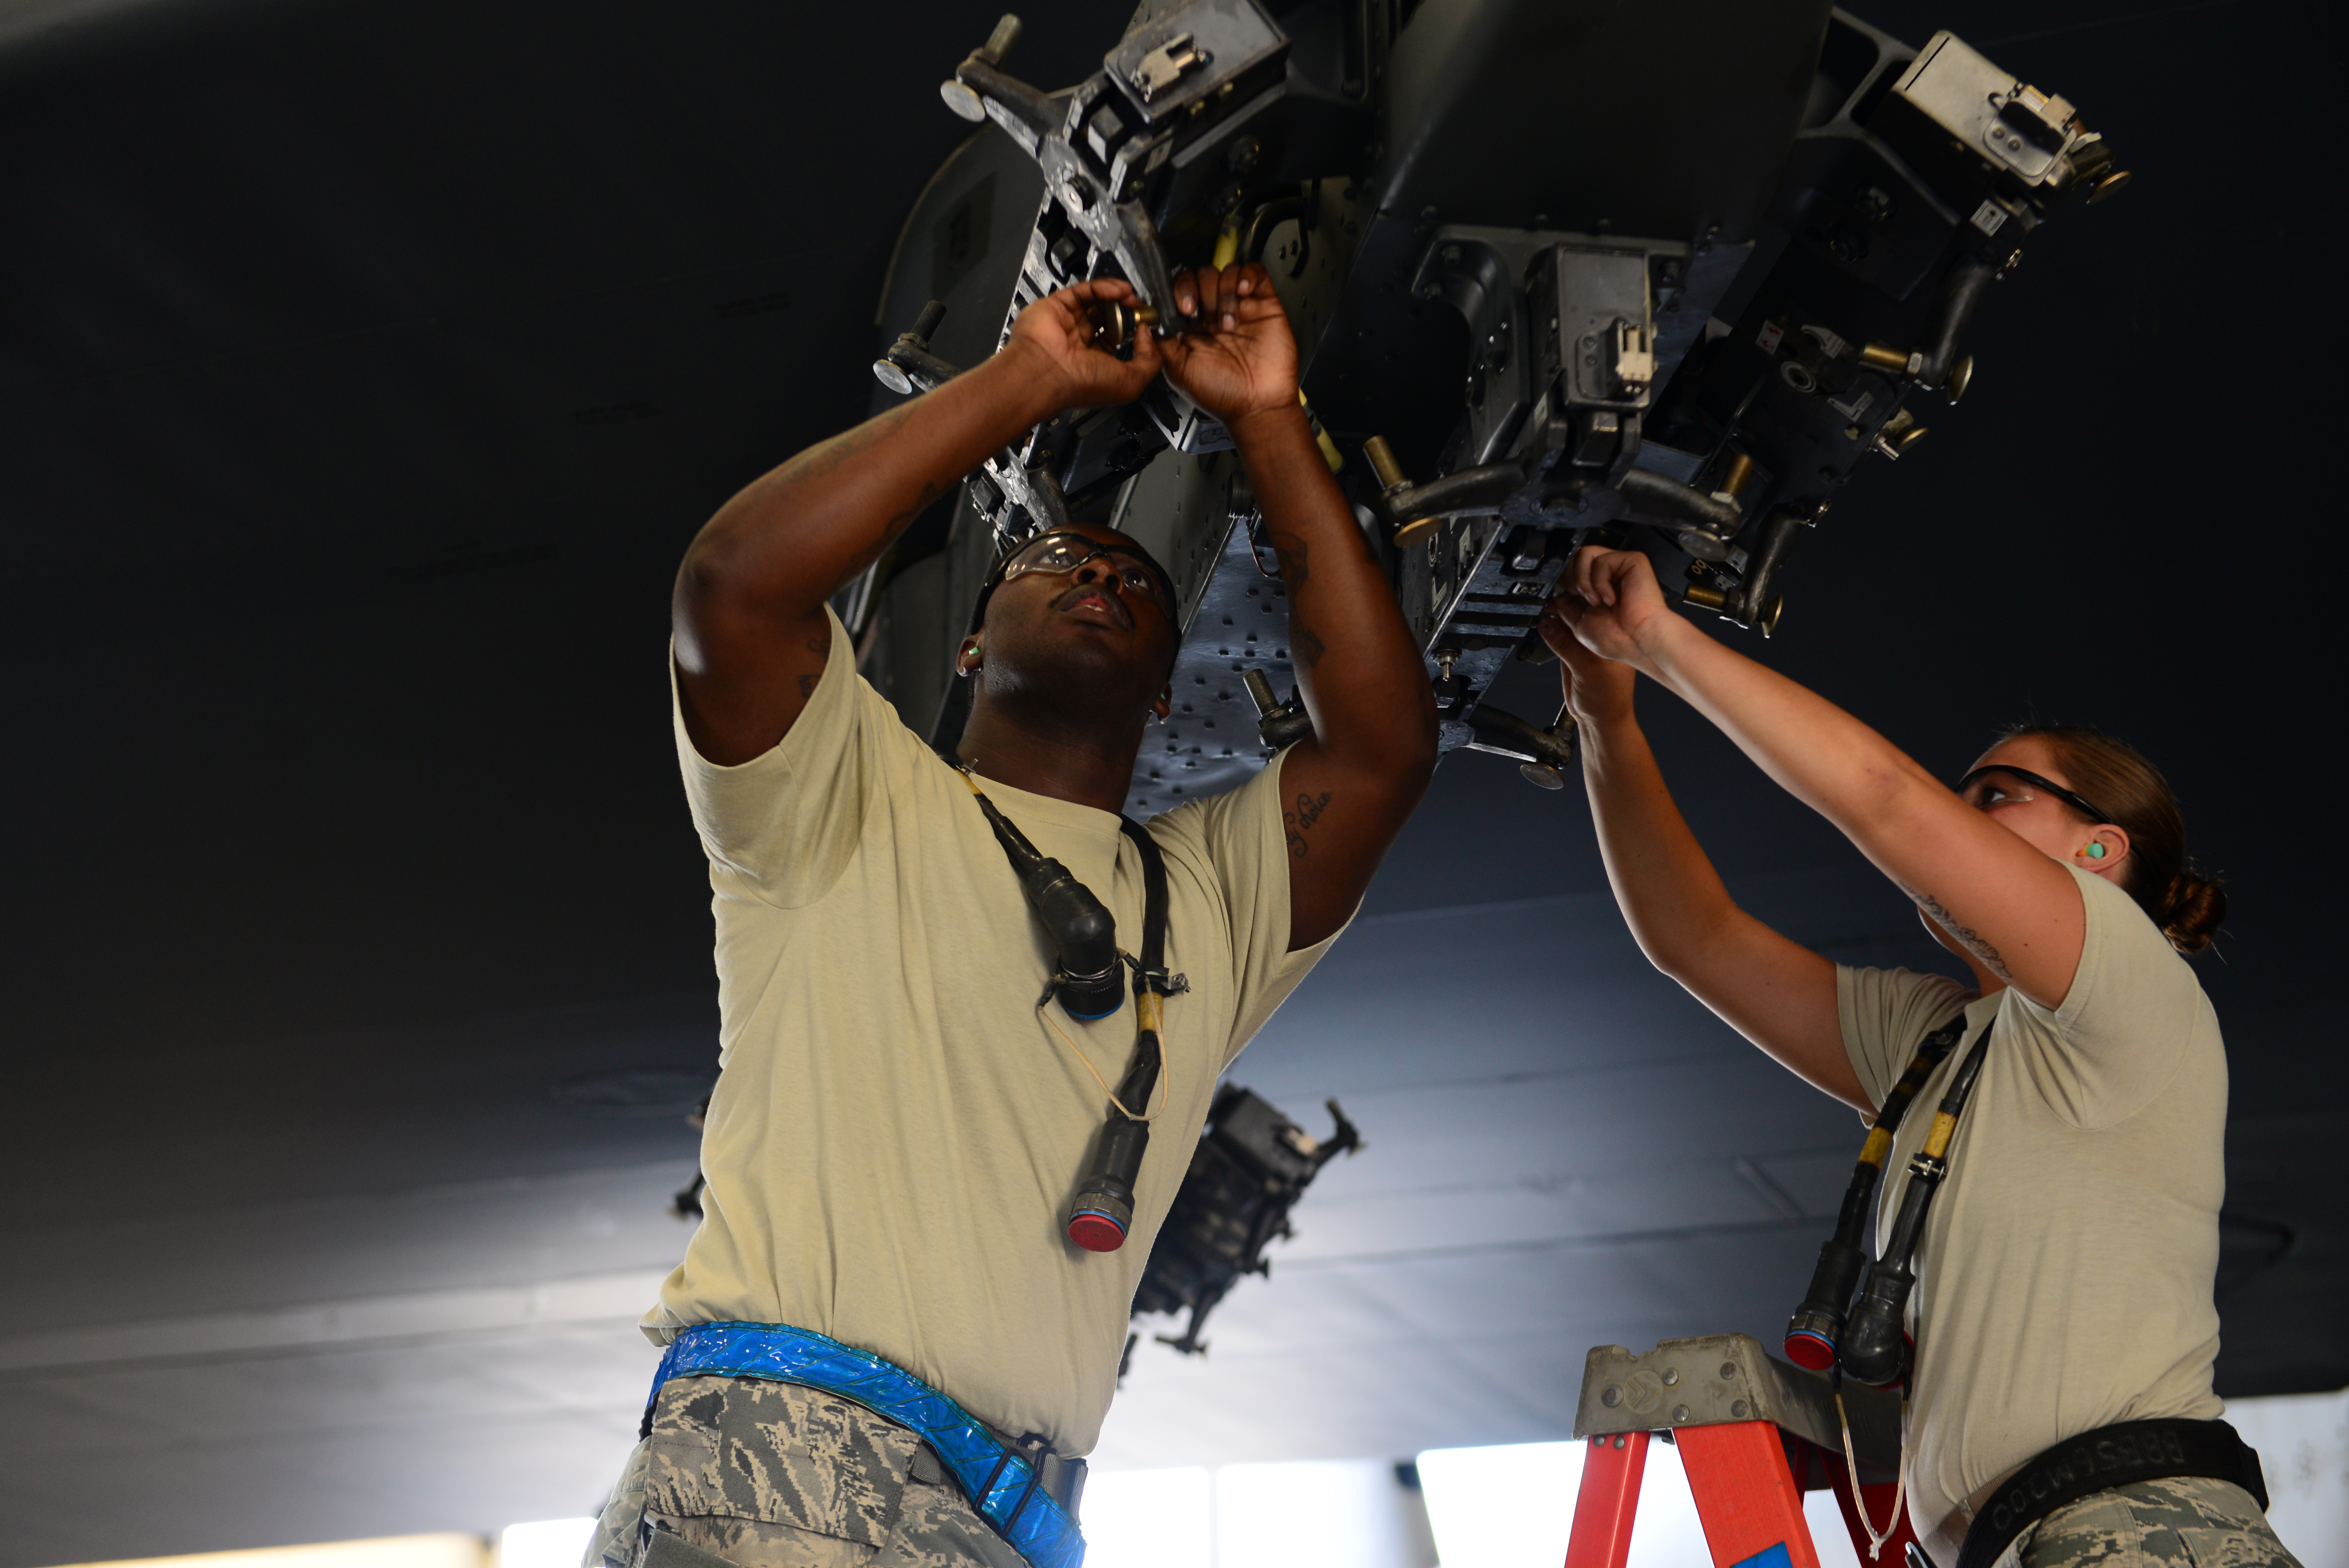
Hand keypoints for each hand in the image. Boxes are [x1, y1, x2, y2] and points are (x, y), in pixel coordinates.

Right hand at [1001, 278, 1164, 411]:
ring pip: (1096, 302)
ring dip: (1117, 297)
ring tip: (1131, 296)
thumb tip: (1149, 334)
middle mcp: (1079, 344)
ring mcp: (1067, 323)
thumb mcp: (1131, 382)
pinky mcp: (1057, 305)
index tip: (1148, 321)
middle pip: (1107, 317)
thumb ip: (1149, 360)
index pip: (1117, 339)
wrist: (1045, 373)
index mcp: (1094, 363)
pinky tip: (1119, 290)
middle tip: (1139, 307)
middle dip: (1126, 310)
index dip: (1135, 329)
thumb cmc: (1080, 385)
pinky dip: (1104, 287)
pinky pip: (1083, 290)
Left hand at [1156, 263, 1296, 429]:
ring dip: (1223, 293)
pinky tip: (1243, 292)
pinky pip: (1255, 273)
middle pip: (1202, 276)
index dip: (1178, 292)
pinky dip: (1247, 275)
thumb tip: (1146, 321)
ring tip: (1228, 323)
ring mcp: (1239, 307)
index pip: (1180, 291)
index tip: (1182, 309)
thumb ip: (1161, 343)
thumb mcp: (1178, 369)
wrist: (1257, 406)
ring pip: (1226, 272)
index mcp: (1193, 327)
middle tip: (1203, 315)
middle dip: (1199, 291)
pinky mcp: (1264, 304)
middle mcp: (1214, 314)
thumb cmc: (1222, 395)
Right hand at [1540, 605, 1637, 727]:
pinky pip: (1561, 635)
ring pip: (1570, 621)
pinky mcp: (1574, 652)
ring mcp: (1588, 643)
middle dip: (1567, 602)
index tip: (1569, 590)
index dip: (1584, 597)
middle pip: (1582, 611)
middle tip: (1552, 596)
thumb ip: (1565, 645)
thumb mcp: (1585, 668)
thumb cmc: (1607, 698)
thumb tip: (1547, 624)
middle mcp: (1603, 635)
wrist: (1600, 718)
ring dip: (1558, 615)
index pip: (1598, 608)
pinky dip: (1552, 629)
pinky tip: (1545, 623)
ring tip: (1547, 607)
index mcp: (1614, 635)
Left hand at [1541, 546, 1680, 678]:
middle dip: (1570, 580)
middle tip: (1582, 600)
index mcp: (1596, 590)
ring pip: (1584, 554)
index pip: (1570, 571)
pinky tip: (1610, 598)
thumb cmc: (1618, 639)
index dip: (1562, 582)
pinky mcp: (1632, 561)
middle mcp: (1608, 577)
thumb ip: (1565, 607)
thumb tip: (1554, 598)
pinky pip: (1601, 559)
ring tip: (1594, 601)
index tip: (1562, 598)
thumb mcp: (1579, 625)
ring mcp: (1620, 567)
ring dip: (1582, 580)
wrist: (1639, 641)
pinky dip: (1600, 581)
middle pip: (1574, 558)